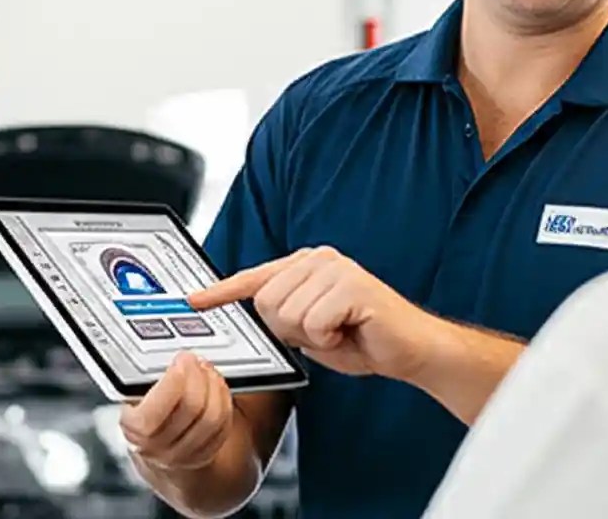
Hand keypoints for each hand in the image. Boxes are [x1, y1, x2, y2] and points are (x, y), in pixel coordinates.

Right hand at [118, 352, 233, 470]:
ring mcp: (183, 454)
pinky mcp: (205, 455)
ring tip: (208, 370)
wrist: (151, 448)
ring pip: (212, 418)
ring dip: (215, 386)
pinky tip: (217, 388)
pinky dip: (225, 402)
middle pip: (191, 409)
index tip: (180, 361)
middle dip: (199, 376)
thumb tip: (161, 347)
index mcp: (134, 428)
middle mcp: (157, 447)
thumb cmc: (142, 412)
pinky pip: (224, 427)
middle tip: (196, 360)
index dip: (172, 383)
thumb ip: (144, 375)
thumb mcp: (132, 393)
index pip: (152, 414)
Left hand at [188, 247, 437, 380]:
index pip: (255, 277)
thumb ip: (283, 318)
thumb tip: (254, 318)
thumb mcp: (311, 329)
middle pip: (266, 302)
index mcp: (307, 265)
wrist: (413, 348)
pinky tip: (351, 330)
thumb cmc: (364, 339)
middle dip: (288, 329)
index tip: (193, 300)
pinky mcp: (352, 286)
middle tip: (323, 332)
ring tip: (340, 330)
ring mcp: (336, 269)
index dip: (221, 291)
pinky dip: (329, 337)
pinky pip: (314, 322)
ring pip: (287, 314)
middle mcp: (319, 259)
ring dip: (311, 336)